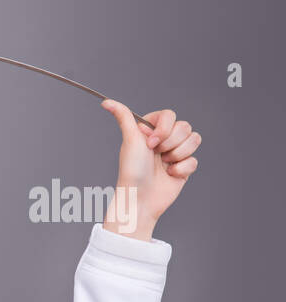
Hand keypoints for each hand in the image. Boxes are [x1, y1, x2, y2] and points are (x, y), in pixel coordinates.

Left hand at [100, 101, 200, 238]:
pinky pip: (195, 160)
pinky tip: (169, 175)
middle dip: (170, 143)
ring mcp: (175, 153)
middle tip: (156, 155)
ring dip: (177, 155)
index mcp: (151, 131)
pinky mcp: (184, 167)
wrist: (140, 198)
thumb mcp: (129, 140)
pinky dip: (181, 169)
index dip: (164, 129)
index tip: (150, 143)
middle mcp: (164, 140)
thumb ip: (124, 117)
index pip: (170, 115)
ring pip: (194, 140)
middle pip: (185, 127)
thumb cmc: (132, 170)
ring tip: (163, 165)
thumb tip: (106, 102)